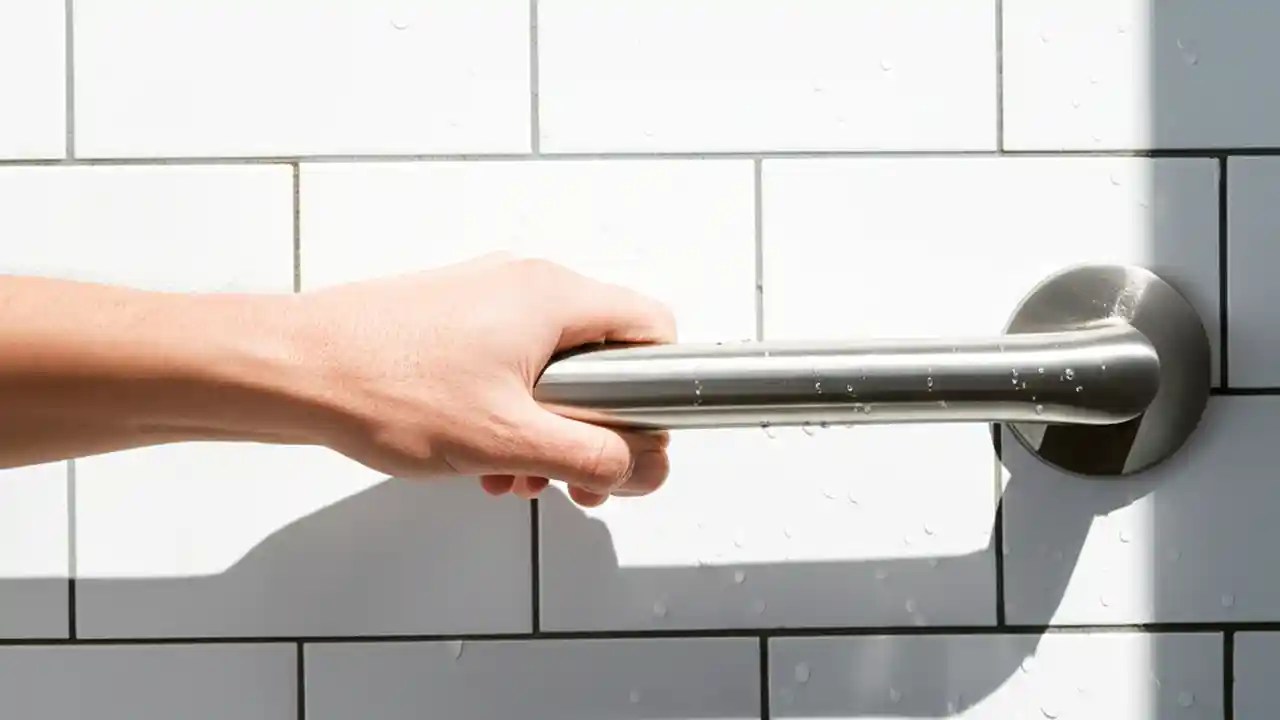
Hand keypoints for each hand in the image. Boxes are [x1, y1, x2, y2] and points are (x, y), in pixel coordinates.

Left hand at [290, 253, 675, 506]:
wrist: (292, 368)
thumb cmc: (383, 386)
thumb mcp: (509, 440)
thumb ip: (593, 457)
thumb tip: (645, 466)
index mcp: (554, 297)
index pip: (654, 331)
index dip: (659, 394)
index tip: (636, 442)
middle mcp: (527, 285)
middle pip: (605, 358)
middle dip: (595, 429)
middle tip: (576, 477)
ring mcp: (488, 298)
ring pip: (554, 371)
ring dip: (547, 431)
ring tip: (513, 472)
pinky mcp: (456, 319)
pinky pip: (510, 369)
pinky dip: (509, 415)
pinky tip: (479, 456)